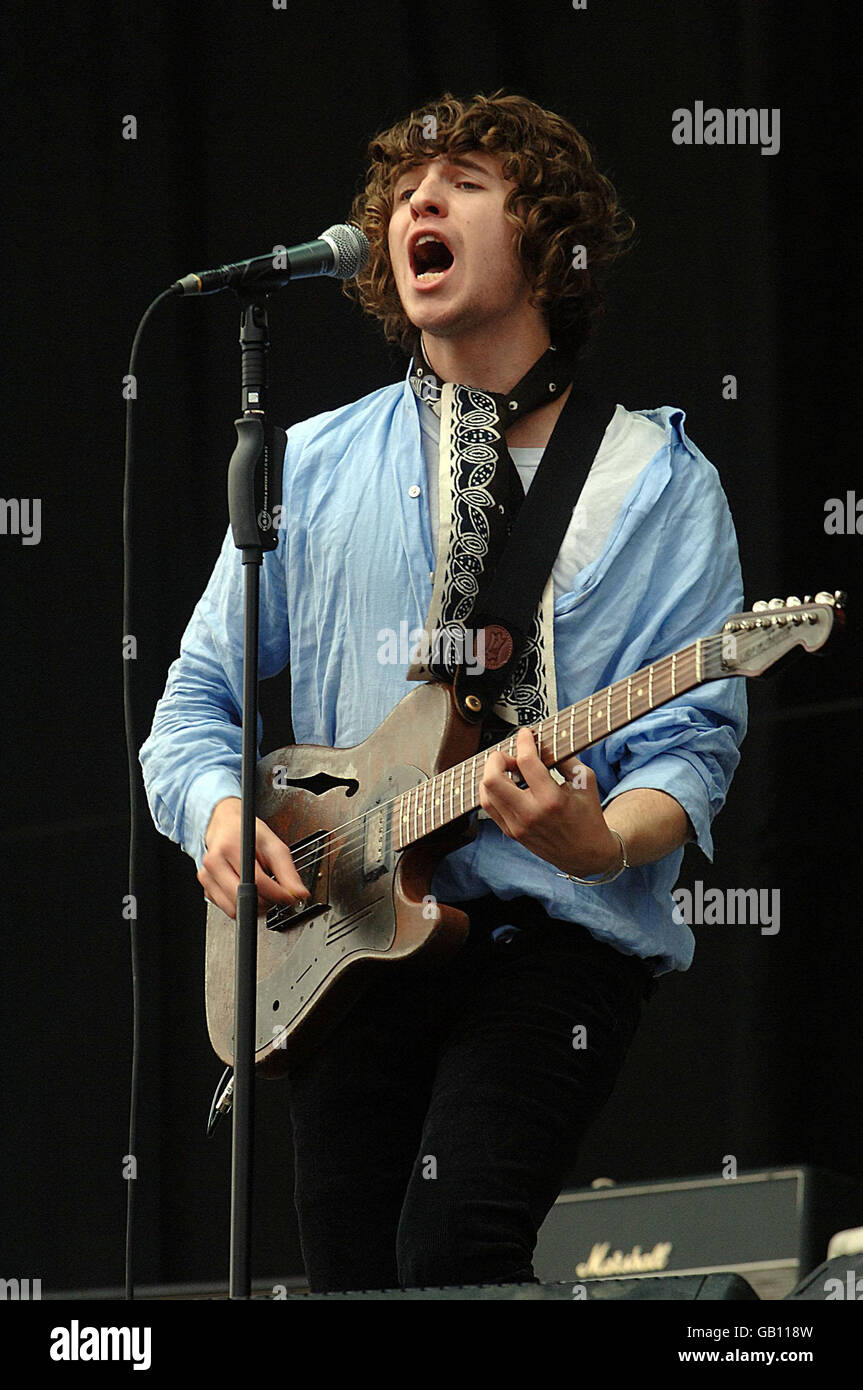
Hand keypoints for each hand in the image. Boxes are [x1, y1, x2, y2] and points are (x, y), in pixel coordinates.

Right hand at [198, 796, 309, 917]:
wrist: (224, 825)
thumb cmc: (247, 833)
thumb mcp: (272, 844)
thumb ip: (287, 871)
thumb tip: (299, 893)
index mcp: (231, 847)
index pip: (257, 881)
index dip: (278, 894)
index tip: (289, 897)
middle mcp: (215, 863)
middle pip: (244, 898)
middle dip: (266, 902)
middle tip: (276, 894)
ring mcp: (207, 877)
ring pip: (234, 909)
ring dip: (254, 906)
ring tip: (262, 891)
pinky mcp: (206, 888)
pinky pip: (227, 909)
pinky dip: (241, 904)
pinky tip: (247, 889)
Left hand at [479, 728, 620, 877]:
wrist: (586, 854)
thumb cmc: (588, 816)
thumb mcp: (586, 782)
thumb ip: (564, 758)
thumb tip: (543, 741)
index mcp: (552, 800)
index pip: (526, 762)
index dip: (523, 741)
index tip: (526, 734)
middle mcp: (530, 814)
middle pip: (493, 779)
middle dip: (498, 758)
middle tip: (511, 756)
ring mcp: (517, 826)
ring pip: (486, 793)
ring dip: (492, 774)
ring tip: (508, 770)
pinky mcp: (511, 833)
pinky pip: (489, 807)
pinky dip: (491, 790)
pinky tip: (505, 784)